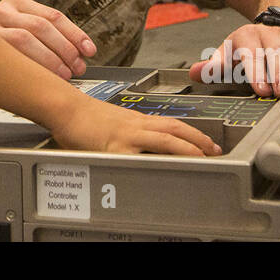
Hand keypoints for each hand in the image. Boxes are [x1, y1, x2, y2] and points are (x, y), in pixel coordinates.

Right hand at [0, 0, 96, 79]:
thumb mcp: (16, 32)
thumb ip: (41, 37)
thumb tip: (78, 54)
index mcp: (16, 2)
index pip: (53, 16)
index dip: (75, 34)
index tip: (89, 50)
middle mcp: (1, 9)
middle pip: (43, 26)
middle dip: (66, 48)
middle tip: (78, 66)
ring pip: (27, 38)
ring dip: (51, 58)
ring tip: (64, 73)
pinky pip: (10, 52)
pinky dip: (31, 65)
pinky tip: (42, 77)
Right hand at [52, 96, 221, 155]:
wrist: (65, 108)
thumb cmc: (84, 116)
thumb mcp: (114, 121)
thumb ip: (129, 132)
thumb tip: (142, 146)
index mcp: (137, 120)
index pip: (172, 124)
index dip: (194, 133)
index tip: (207, 143)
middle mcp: (136, 125)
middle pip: (175, 128)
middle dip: (198, 139)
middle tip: (213, 150)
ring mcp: (126, 136)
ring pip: (164, 139)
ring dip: (186, 148)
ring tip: (201, 158)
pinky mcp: (114, 147)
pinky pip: (138, 156)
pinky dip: (153, 162)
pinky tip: (163, 170)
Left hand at [189, 23, 279, 97]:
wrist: (262, 33)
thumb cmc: (242, 49)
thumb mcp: (225, 55)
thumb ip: (212, 66)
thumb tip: (195, 72)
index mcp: (246, 35)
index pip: (251, 53)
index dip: (256, 72)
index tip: (261, 90)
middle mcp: (267, 34)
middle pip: (275, 52)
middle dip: (277, 73)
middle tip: (278, 92)